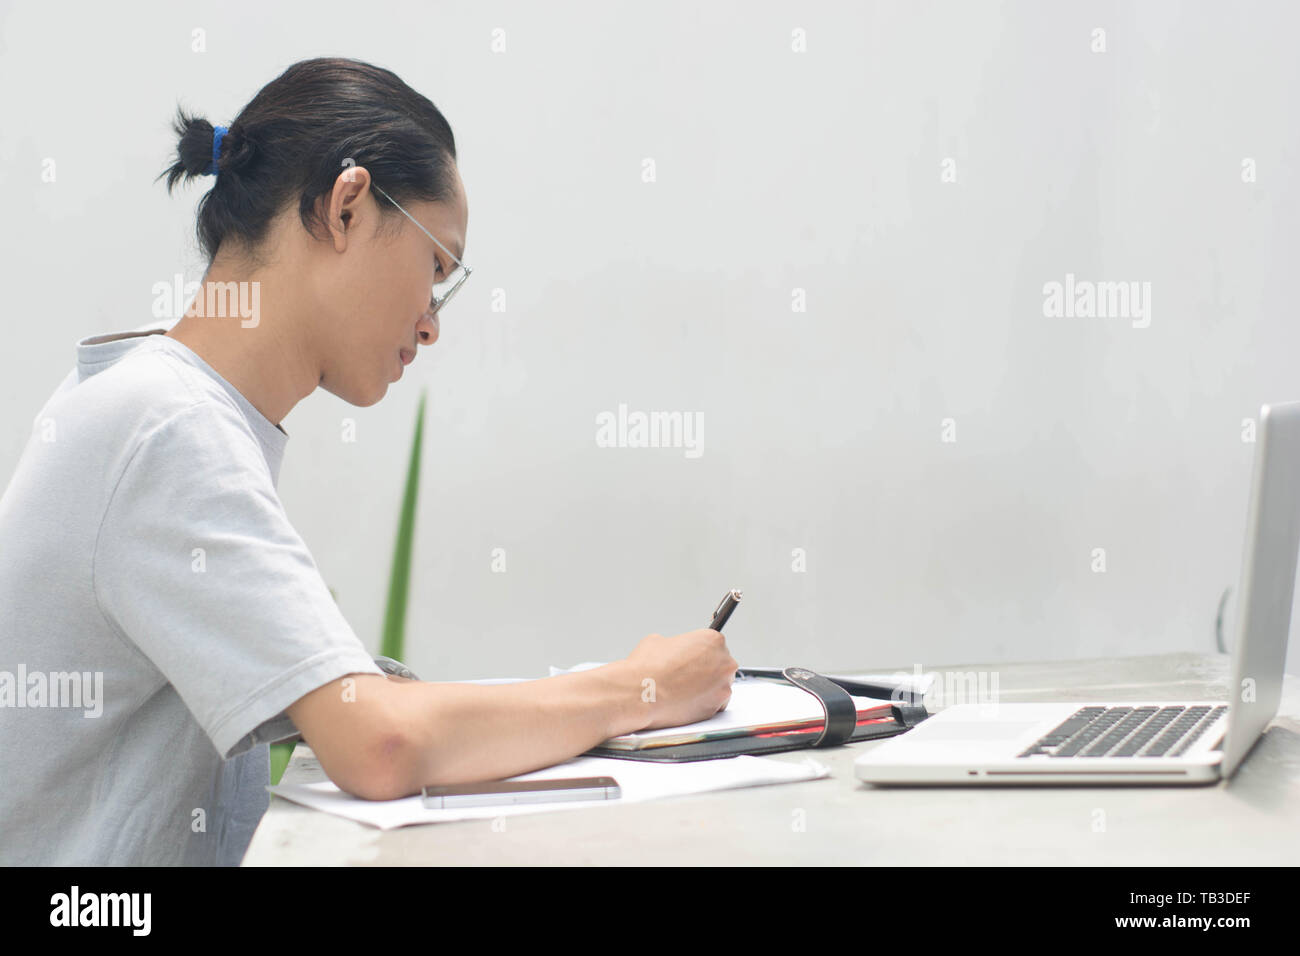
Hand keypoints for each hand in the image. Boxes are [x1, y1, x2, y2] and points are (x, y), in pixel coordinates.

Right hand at [621, 628, 739, 730]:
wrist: (641, 694)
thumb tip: (675, 650)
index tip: (693, 657)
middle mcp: (724, 663)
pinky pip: (715, 704)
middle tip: (687, 674)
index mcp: (713, 640)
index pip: (714, 644)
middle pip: (721, 665)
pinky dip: (704, 703)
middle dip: (706, 669)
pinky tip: (687, 700)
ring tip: (684, 689)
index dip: (700, 652)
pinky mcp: (716, 707)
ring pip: (720, 685)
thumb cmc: (648, 668)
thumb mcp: (659, 641)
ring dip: (706, 687)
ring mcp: (723, 687)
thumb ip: (676, 644)